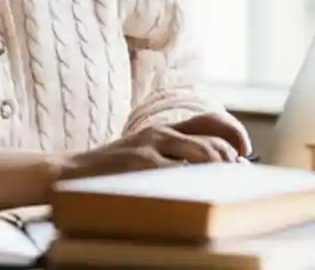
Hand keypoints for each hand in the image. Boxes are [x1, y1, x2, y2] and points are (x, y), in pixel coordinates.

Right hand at [58, 115, 249, 180]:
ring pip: (202, 152)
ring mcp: (150, 147)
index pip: (210, 121)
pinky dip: (195, 181)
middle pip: (212, 139)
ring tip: (223, 186)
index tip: (244, 152)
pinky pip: (179, 171)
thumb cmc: (112, 171)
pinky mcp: (140, 164)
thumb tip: (217, 169)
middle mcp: (160, 132)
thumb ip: (174, 156)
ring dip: (219, 169)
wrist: (70, 173)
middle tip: (237, 178)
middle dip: (231, 160)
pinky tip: (198, 192)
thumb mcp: (144, 154)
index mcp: (164, 129)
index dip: (234, 133)